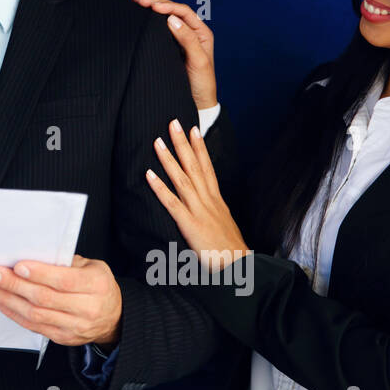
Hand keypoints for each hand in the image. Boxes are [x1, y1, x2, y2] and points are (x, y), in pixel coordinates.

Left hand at [0, 255, 122, 347]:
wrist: (113, 317)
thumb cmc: (97, 285)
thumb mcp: (90, 266)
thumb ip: (64, 262)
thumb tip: (30, 255)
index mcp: (96, 285)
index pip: (63, 281)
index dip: (39, 274)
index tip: (17, 266)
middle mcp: (87, 308)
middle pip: (44, 298)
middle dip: (14, 285)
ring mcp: (74, 326)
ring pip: (36, 315)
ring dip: (8, 300)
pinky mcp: (63, 338)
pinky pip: (34, 326)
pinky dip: (14, 313)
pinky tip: (1, 301)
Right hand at [130, 0, 216, 109]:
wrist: (197, 103)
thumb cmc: (202, 84)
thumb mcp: (198, 61)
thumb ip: (187, 39)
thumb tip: (171, 19)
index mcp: (201, 33)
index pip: (183, 12)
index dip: (167, 6)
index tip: (151, 6)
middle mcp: (191, 33)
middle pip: (173, 11)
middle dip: (156, 3)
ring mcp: (180, 39)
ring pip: (165, 18)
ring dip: (151, 8)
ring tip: (136, 0)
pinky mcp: (170, 47)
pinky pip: (159, 29)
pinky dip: (149, 20)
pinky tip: (140, 14)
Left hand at [145, 118, 248, 266]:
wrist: (240, 268)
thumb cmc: (230, 250)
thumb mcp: (224, 225)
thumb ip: (213, 212)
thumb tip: (207, 206)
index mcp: (216, 200)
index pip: (207, 168)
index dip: (199, 147)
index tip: (194, 129)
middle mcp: (208, 201)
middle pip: (194, 166)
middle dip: (183, 143)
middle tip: (173, 122)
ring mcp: (199, 211)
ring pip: (182, 179)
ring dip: (169, 159)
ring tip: (158, 141)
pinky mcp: (190, 225)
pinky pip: (172, 203)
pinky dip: (160, 187)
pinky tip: (149, 174)